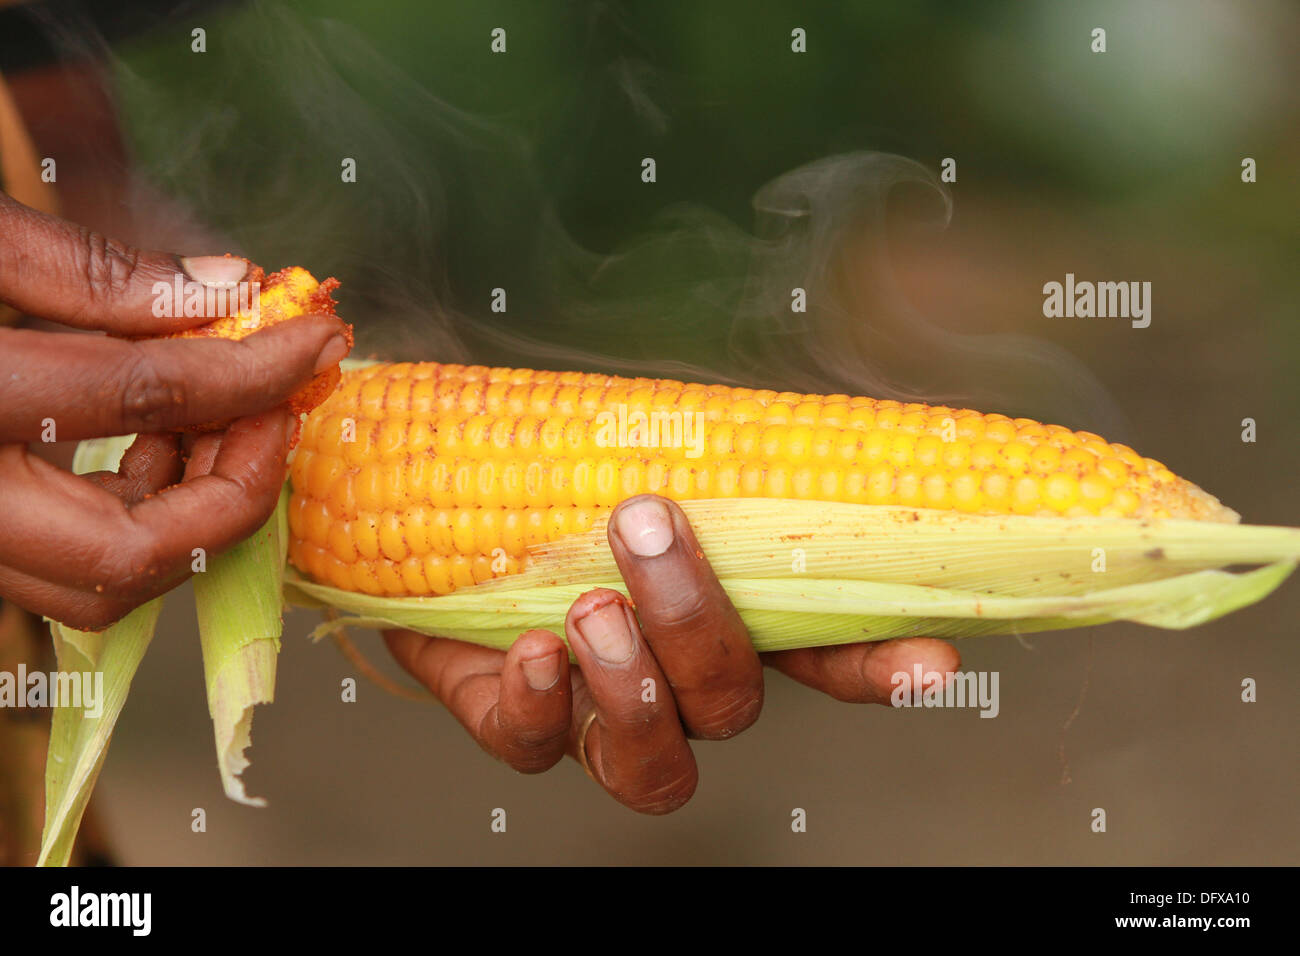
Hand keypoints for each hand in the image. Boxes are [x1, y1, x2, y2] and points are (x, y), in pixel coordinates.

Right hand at [0, 192, 350, 628]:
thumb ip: (89, 270)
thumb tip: (228, 290)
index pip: (140, 396)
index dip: (250, 369)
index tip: (313, 340)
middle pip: (127, 555)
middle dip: (231, 490)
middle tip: (274, 411)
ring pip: (101, 584)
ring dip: (193, 511)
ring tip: (221, 415)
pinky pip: (69, 566)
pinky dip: (142, 515)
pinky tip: (161, 437)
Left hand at [384, 494, 960, 813]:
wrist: (414, 496)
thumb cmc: (544, 471)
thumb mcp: (620, 442)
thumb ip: (685, 439)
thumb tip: (760, 401)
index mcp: (722, 615)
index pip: (822, 655)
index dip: (878, 668)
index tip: (934, 658)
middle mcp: (672, 682)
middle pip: (731, 702)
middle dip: (698, 621)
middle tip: (648, 527)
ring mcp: (595, 715)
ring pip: (655, 762)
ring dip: (634, 684)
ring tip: (586, 607)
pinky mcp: (513, 723)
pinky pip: (536, 750)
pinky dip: (539, 704)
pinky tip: (528, 648)